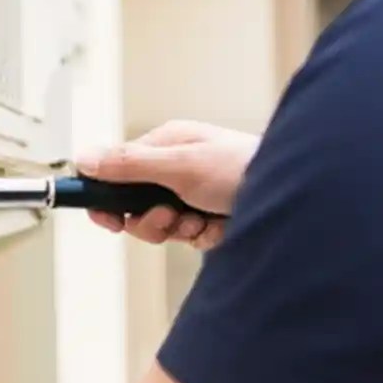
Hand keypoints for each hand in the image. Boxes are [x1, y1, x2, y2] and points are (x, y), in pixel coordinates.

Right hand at [76, 120, 258, 249]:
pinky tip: (220, 227)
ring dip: (177, 229)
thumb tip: (83, 158)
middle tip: (168, 217)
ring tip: (200, 221)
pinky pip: (188, 236)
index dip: (106, 196)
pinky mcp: (209, 218)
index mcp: (165, 146)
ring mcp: (193, 195)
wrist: (298, 200)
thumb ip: (129, 164)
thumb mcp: (180, 165)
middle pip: (135, 204)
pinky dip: (202, 237)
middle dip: (150, 219)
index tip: (105, 218)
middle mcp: (177, 169)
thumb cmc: (245, 168)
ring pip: (160, 224)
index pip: (116, 169)